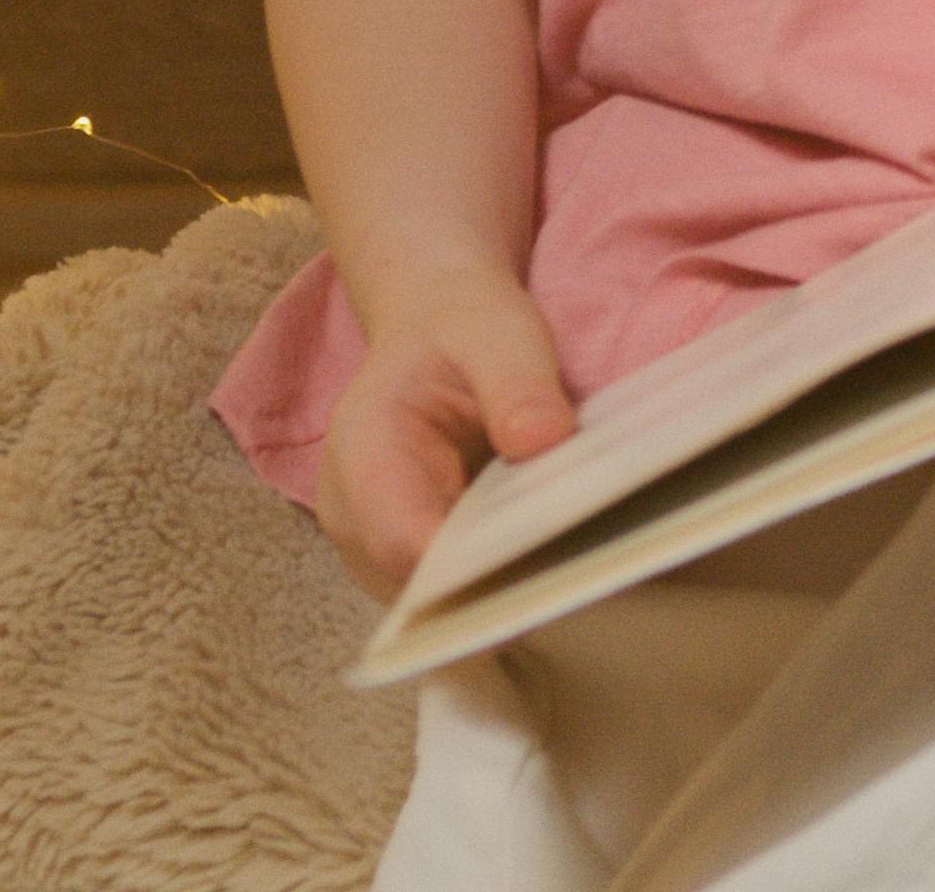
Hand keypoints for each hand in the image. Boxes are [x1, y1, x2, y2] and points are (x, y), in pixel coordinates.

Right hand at [312, 259, 580, 599]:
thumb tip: (542, 439)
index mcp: (363, 453)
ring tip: (569, 569)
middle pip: (420, 593)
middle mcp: (352, 515)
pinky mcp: (401, 562)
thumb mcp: (497, 332)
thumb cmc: (463, 327)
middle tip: (581, 576)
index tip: (549, 570)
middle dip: (496, 591)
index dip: (474, 572)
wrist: (436, 326)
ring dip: (498, 595)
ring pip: (435, 608)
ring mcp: (371, 547)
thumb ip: (517, 382)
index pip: (406, 544)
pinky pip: (449, 599)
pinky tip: (546, 563)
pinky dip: (496, 587)